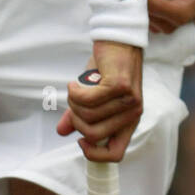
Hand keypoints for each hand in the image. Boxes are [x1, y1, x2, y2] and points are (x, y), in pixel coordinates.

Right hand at [56, 40, 143, 161]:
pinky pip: (87, 99)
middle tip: (74, 102)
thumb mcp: (92, 95)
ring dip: (74, 102)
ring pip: (88, 116)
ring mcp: (128, 100)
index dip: (94, 154)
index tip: (80, 139)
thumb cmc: (105, 69)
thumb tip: (61, 131)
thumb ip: (79, 115)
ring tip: (75, 88)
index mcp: (129, 121)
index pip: (116, 154)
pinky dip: (74, 92)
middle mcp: (133, 114)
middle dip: (76, 120)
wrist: (117, 40)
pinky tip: (74, 83)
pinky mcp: (120, 86)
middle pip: (94, 135)